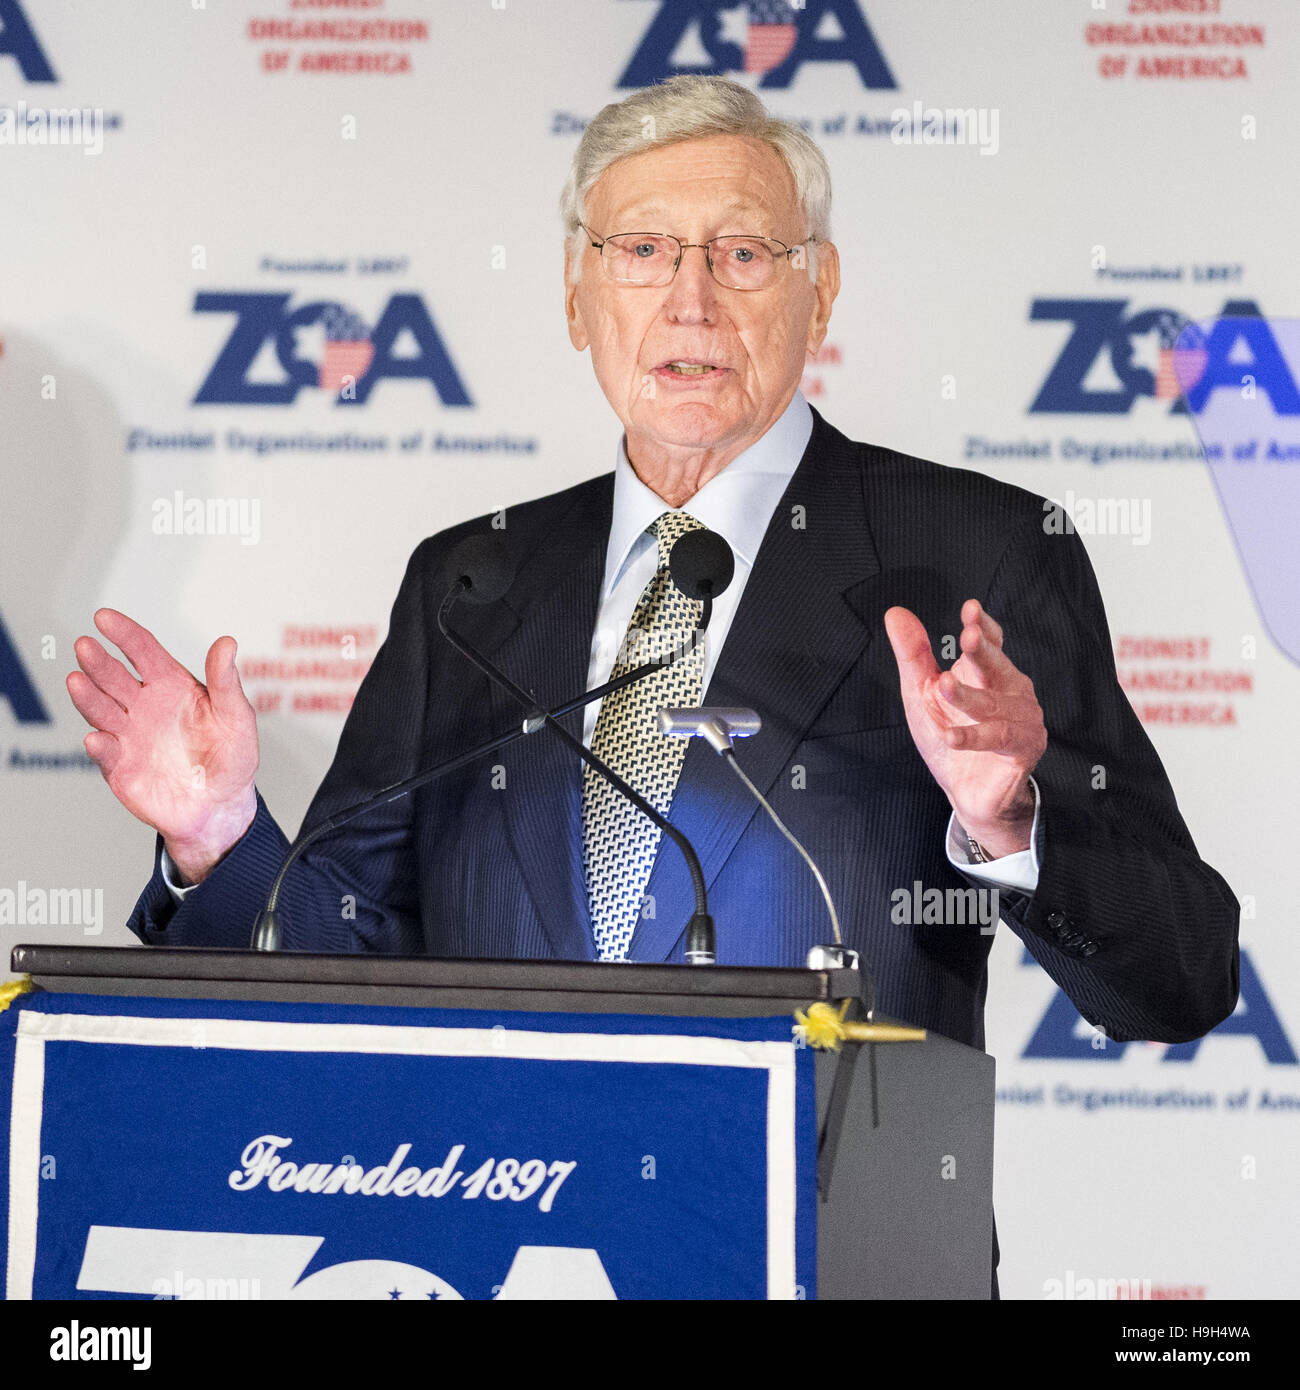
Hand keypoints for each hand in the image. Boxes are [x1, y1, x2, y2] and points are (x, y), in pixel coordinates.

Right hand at [67, 609, 258, 883]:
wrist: (220, 806)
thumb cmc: (232, 757)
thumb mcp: (236, 717)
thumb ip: (226, 681)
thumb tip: (227, 642)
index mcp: (171, 685)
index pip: (143, 652)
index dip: (124, 634)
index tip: (104, 618)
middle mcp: (143, 705)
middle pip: (114, 677)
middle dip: (99, 662)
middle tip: (84, 645)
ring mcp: (128, 735)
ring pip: (101, 710)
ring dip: (88, 696)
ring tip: (76, 680)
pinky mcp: (120, 767)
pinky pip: (106, 754)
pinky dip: (100, 747)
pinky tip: (97, 738)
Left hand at [884, 600, 1045, 858]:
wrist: (968, 791)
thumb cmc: (950, 737)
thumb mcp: (922, 693)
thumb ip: (914, 655)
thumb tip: (895, 614)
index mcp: (988, 672)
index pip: (991, 642)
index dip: (982, 626)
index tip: (970, 609)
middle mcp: (1011, 690)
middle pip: (997, 665)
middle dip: (983, 650)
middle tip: (967, 636)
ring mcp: (1021, 718)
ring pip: (994, 704)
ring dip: (968, 696)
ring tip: (942, 687)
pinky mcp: (1023, 748)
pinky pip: (999, 738)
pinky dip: (973, 737)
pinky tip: (950, 736)